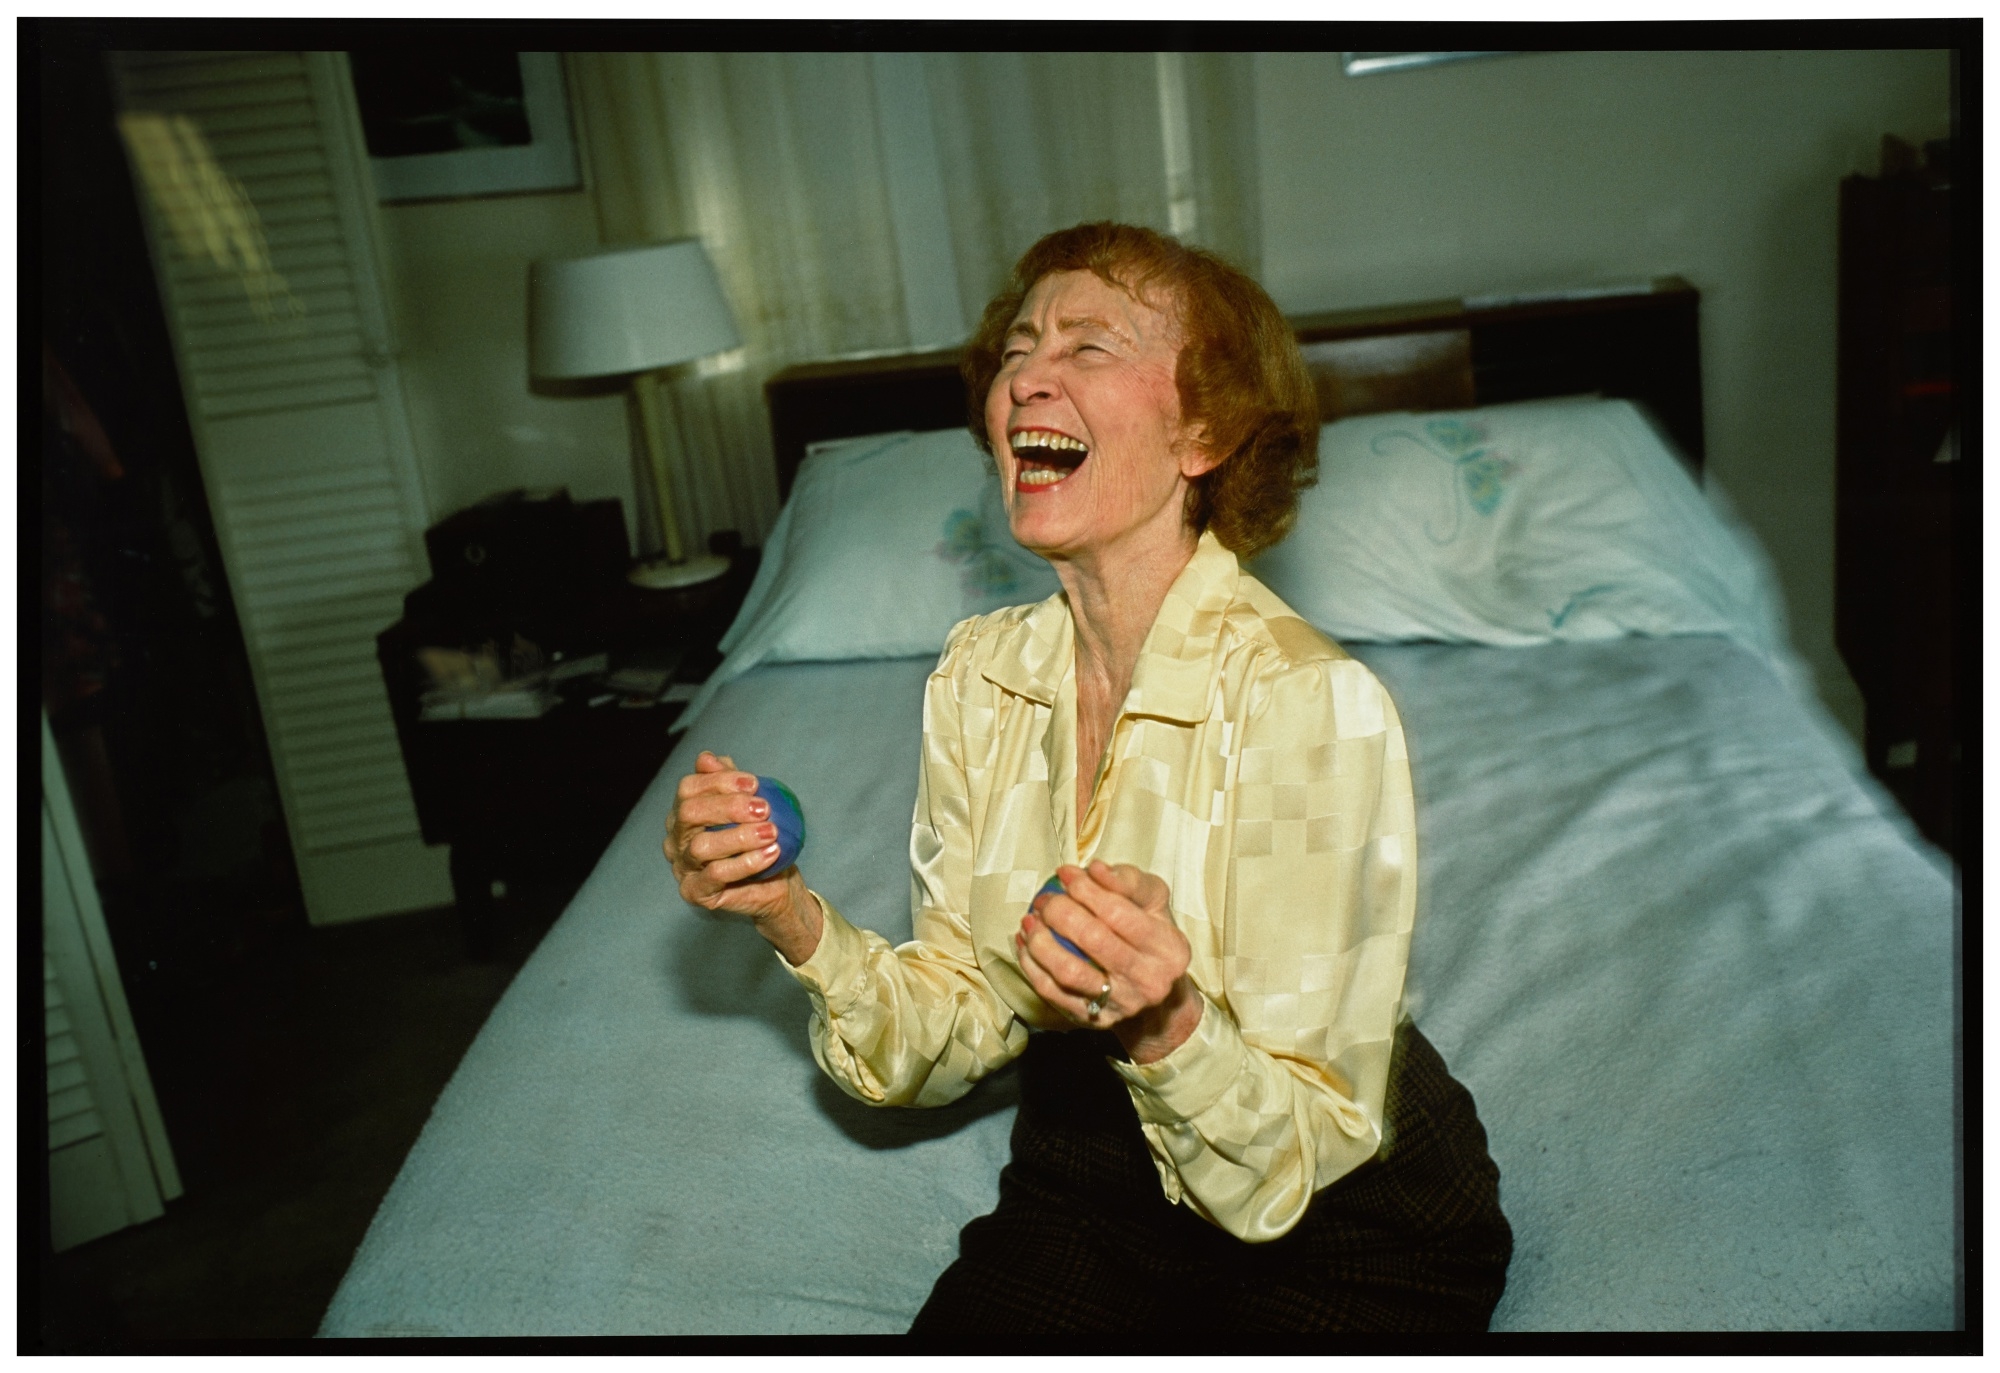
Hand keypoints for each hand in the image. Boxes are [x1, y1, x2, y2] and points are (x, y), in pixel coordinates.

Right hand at [666, 751, 821, 963]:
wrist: (775, 882)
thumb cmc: (760, 840)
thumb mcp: (751, 805)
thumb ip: (730, 781)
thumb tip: (708, 757)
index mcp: (683, 812)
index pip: (688, 788)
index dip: (719, 781)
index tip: (755, 783)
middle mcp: (676, 838)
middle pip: (689, 813)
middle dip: (728, 807)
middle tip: (764, 808)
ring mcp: (682, 866)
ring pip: (701, 846)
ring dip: (740, 836)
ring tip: (771, 832)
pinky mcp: (695, 892)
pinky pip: (717, 875)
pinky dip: (746, 862)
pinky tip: (771, 853)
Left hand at [1014, 860, 1202, 1063]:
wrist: (1158, 1003)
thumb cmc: (1150, 939)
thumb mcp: (1154, 905)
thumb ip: (1129, 881)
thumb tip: (1095, 869)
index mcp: (1169, 947)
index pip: (1120, 913)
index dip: (1086, 890)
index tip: (1064, 874)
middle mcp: (1149, 980)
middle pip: (1094, 940)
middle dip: (1060, 912)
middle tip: (1044, 899)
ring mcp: (1122, 1005)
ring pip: (1070, 972)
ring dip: (1041, 943)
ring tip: (1030, 920)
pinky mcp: (1095, 1021)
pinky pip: (1054, 993)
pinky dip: (1032, 967)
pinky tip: (1024, 945)